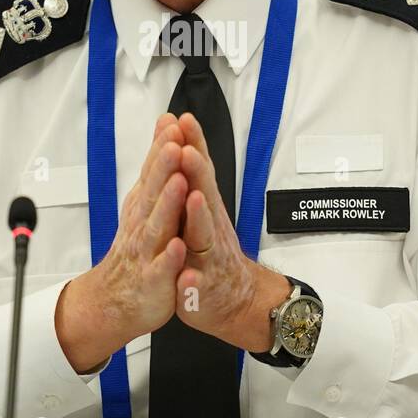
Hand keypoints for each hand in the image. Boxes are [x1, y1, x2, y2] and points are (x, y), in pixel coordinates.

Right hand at [55, 114, 188, 370]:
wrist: (116, 300)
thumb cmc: (137, 249)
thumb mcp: (145, 203)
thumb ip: (157, 167)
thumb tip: (165, 126)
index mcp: (144, 205)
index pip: (153, 171)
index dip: (162, 147)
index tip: (172, 122)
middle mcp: (142, 224)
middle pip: (154, 191)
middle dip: (163, 167)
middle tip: (173, 143)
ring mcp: (147, 252)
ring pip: (158, 225)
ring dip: (168, 204)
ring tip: (179, 183)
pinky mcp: (155, 281)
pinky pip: (163, 269)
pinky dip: (170, 259)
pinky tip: (178, 247)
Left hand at [171, 112, 292, 351]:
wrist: (234, 299)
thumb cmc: (211, 248)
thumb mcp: (201, 207)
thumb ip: (194, 174)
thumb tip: (184, 133)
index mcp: (204, 207)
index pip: (198, 171)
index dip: (192, 145)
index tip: (182, 119)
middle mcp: (211, 227)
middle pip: (205, 195)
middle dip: (197, 173)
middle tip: (187, 151)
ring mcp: (210, 258)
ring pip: (205, 236)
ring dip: (199, 217)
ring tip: (194, 199)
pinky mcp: (204, 289)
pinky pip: (198, 285)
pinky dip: (193, 281)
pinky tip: (188, 276)